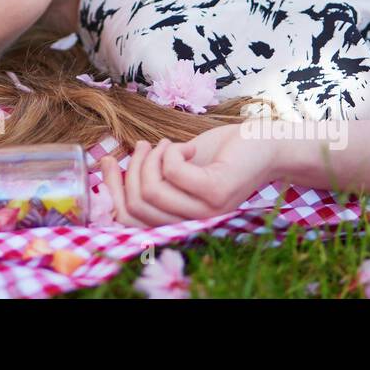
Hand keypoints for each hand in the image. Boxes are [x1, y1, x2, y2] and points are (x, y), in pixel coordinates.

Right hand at [97, 125, 279, 227]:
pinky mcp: (215, 193)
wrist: (265, 145)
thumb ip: (151, 175)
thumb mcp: (178, 166)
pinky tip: (186, 147)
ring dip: (151, 159)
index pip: (129, 220)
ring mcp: (204, 212)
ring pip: (150, 190)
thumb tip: (109, 169)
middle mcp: (191, 224)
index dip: (111, 191)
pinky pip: (172, 172)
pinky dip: (171, 153)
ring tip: (165, 144)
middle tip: (142, 146)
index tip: (105, 160)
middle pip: (135, 205)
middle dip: (130, 170)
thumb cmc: (221, 153)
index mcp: (179, 221)